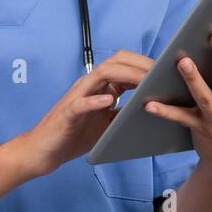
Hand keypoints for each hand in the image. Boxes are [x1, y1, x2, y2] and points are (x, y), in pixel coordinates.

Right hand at [18, 50, 152, 176]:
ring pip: (100, 74)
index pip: (123, 64)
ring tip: (144, 81)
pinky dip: (95, 101)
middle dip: (139, 63)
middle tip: (160, 72)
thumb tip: (154, 108)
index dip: (145, 64)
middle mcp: (89, 85)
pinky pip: (80, 103)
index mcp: (100, 86)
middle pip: (115, 61)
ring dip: (125, 74)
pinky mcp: (67, 113)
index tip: (165, 69)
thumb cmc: (76, 134)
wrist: (46, 149)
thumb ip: (125, 111)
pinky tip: (109, 101)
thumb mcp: (109, 122)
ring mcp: (77, 96)